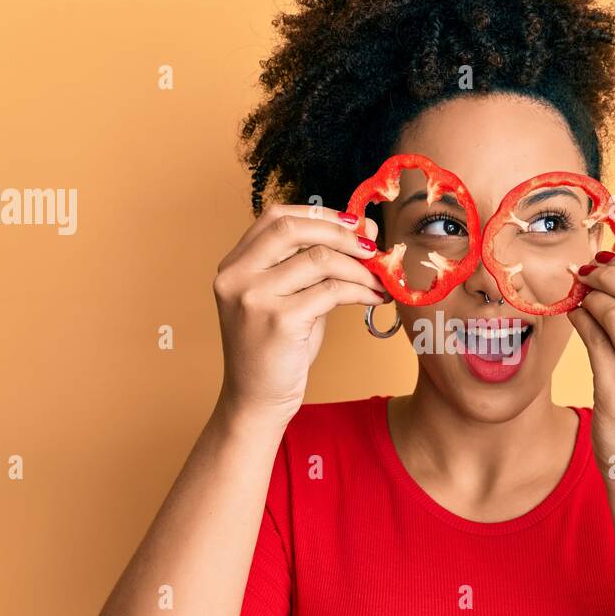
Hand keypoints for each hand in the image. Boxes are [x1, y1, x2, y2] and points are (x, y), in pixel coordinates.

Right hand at [211, 204, 385, 427]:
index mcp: (235, 265)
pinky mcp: (279, 320)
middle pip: (293, 228)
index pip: (276, 217)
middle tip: (372, 248)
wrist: (256, 401)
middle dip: (341, 232)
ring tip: (379, 281)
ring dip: (360, 268)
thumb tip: (365, 230)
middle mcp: (237, 276)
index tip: (354, 225)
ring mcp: (254, 297)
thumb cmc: (276, 351)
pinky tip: (375, 299)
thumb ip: (318, 265)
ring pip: (320, 259)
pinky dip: (361, 291)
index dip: (320, 215)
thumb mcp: (292, 299)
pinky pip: (332, 291)